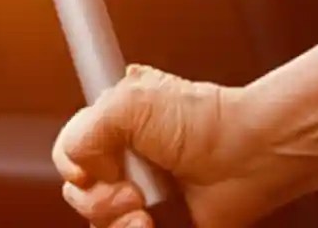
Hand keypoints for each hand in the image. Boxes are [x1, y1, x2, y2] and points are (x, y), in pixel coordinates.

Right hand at [51, 65, 281, 227]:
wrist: (248, 154)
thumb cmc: (202, 120)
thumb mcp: (130, 102)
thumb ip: (85, 130)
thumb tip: (76, 165)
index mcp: (112, 133)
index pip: (69, 158)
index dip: (72, 169)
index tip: (89, 173)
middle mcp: (124, 167)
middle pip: (81, 199)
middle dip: (97, 202)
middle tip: (130, 193)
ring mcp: (142, 202)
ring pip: (101, 225)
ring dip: (115, 224)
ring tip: (146, 214)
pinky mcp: (162, 227)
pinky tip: (154, 226)